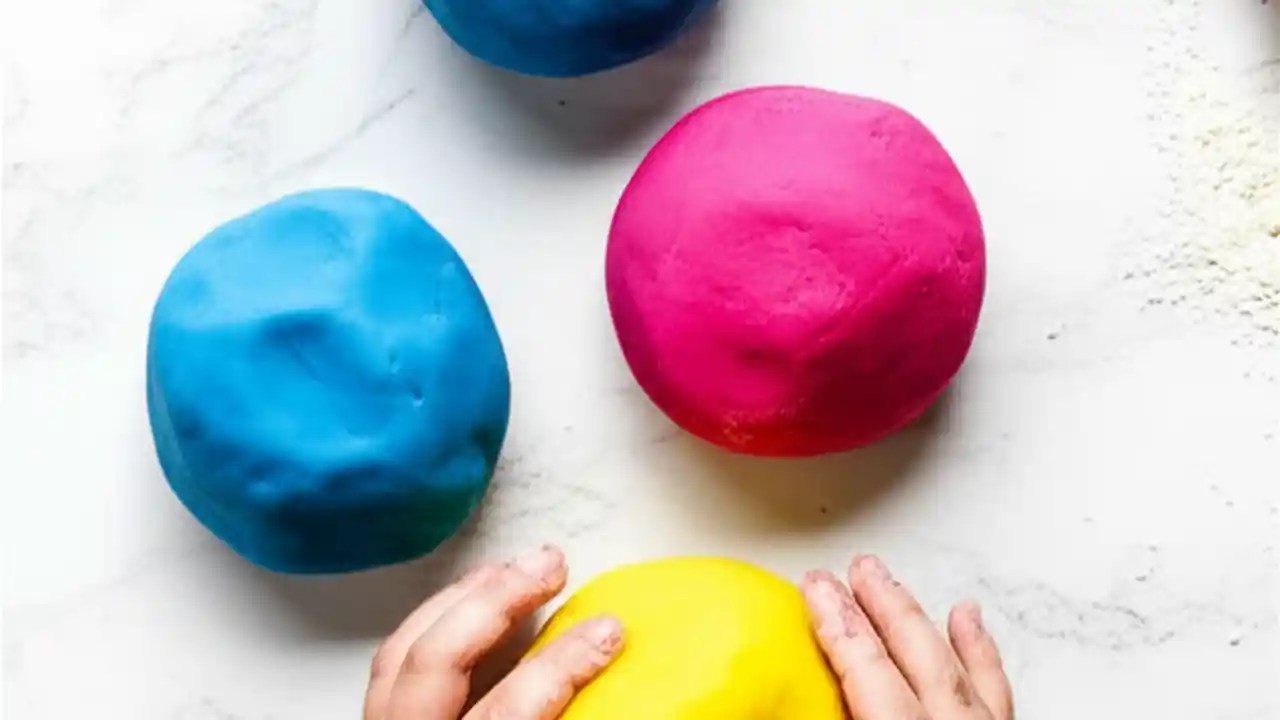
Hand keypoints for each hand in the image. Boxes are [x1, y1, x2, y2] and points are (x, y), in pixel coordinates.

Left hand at [364, 545, 623, 719]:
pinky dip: (428, 625)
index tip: (608, 629)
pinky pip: (390, 666)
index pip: (508, 711)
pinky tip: (463, 608)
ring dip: (458, 601)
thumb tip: (614, 680)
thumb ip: (564, 719)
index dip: (563, 664)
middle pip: (437, 659)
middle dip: (496, 600)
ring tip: (509, 570)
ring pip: (399, 653)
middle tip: (552, 563)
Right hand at [802, 556, 1013, 719]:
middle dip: (883, 604)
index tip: (819, 587)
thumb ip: (828, 717)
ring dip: (923, 618)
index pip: (869, 667)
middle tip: (858, 570)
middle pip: (916, 651)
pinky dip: (981, 652)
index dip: (840, 622)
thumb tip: (781, 709)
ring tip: (897, 583)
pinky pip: (997, 690)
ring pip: (957, 663)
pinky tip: (970, 623)